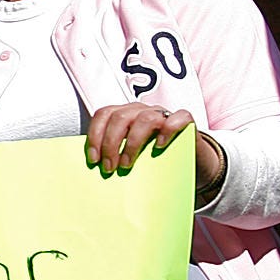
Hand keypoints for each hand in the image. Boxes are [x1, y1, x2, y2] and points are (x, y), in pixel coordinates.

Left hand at [87, 103, 215, 184]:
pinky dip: (167, 132)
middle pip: (120, 117)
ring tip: (127, 165)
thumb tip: (93, 169)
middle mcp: (141, 110)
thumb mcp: (128, 154)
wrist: (186, 159)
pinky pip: (178, 118)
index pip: (104, 115)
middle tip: (109, 168)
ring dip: (132, 143)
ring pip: (145, 118)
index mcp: (124, 114)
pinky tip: (158, 147)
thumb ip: (113, 154)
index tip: (93, 159)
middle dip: (110, 144)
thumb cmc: (150, 157)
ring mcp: (163, 113)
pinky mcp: (184, 120)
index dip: (95, 136)